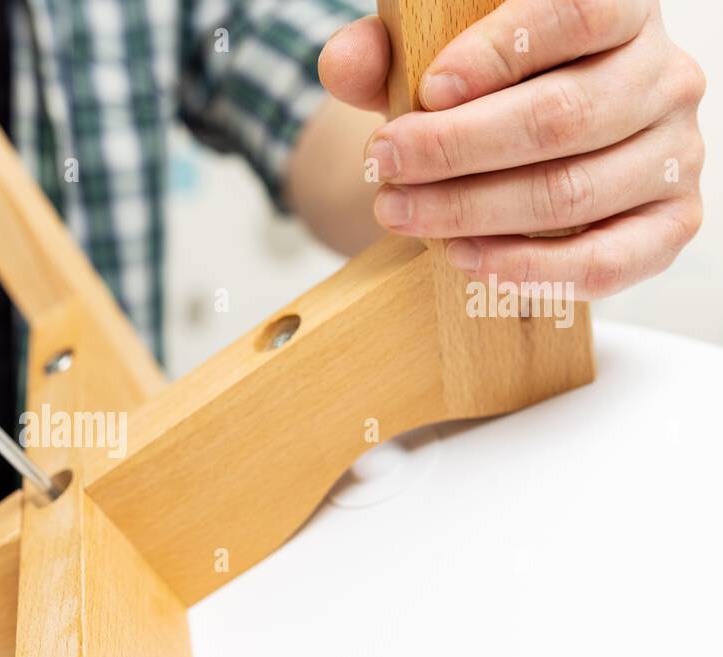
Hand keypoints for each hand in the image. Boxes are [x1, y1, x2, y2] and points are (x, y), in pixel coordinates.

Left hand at [318, 0, 704, 298]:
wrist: (519, 154)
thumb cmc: (485, 95)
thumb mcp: (430, 63)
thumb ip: (385, 54)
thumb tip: (343, 64)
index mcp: (621, 10)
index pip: (578, 12)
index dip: (501, 52)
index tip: (429, 91)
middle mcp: (664, 77)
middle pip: (562, 116)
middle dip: (457, 149)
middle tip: (387, 166)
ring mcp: (676, 154)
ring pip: (572, 192)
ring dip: (473, 212)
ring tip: (403, 215)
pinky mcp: (668, 224)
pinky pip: (606, 261)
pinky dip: (529, 269)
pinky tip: (467, 260)